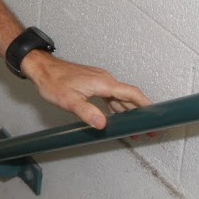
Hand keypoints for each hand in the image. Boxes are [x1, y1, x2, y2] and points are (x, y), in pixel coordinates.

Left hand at [19, 50, 152, 130]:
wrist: (42, 68)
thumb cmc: (53, 82)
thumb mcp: (69, 101)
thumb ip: (87, 112)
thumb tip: (103, 124)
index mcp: (103, 83)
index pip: (131, 93)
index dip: (146, 105)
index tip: (156, 116)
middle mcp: (105, 80)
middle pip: (129, 96)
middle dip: (141, 113)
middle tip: (149, 130)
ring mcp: (101, 80)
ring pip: (121, 97)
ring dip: (130, 111)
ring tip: (136, 128)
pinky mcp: (95, 83)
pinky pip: (112, 95)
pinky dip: (118, 107)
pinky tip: (118, 117)